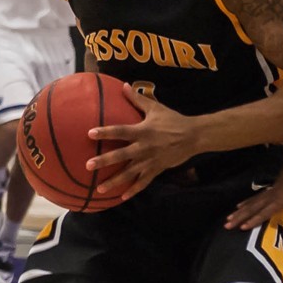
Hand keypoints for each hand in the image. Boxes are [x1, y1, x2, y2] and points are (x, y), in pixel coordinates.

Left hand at [84, 85, 197, 200]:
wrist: (194, 136)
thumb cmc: (173, 120)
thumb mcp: (156, 108)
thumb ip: (138, 99)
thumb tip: (124, 85)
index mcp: (142, 131)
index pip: (120, 131)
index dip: (106, 132)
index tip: (90, 134)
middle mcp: (144, 147)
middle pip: (121, 155)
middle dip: (104, 161)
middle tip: (88, 166)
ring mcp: (150, 160)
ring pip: (130, 173)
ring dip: (115, 181)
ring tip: (100, 188)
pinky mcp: (157, 169)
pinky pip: (144, 181)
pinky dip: (134, 190)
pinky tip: (122, 197)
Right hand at [224, 147, 282, 229]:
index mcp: (280, 200)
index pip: (265, 212)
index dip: (254, 220)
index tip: (242, 227)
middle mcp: (271, 196)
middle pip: (253, 208)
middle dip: (240, 217)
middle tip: (227, 225)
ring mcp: (269, 192)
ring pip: (251, 203)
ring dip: (240, 211)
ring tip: (228, 218)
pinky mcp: (269, 189)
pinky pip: (255, 197)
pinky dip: (246, 202)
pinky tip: (239, 206)